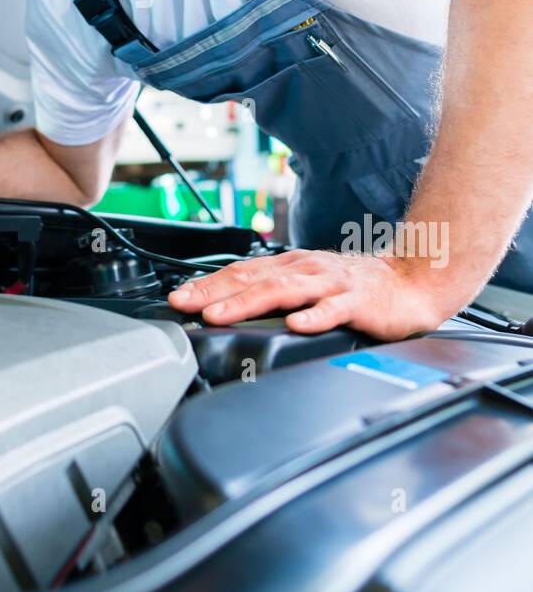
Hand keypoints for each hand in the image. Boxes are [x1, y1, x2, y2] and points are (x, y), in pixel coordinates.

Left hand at [167, 249, 447, 340]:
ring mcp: (331, 284)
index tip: (179, 297)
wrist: (412, 281)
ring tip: (221, 315)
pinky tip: (297, 325)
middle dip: (215, 292)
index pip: (241, 272)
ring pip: (284, 291)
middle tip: (185, 305)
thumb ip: (278, 294)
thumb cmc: (358, 287)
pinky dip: (314, 316)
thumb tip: (234, 308)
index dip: (208, 284)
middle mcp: (306, 270)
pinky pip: (333, 309)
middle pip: (253, 279)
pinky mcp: (358, 301)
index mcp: (292, 266)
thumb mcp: (310, 284)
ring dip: (249, 302)